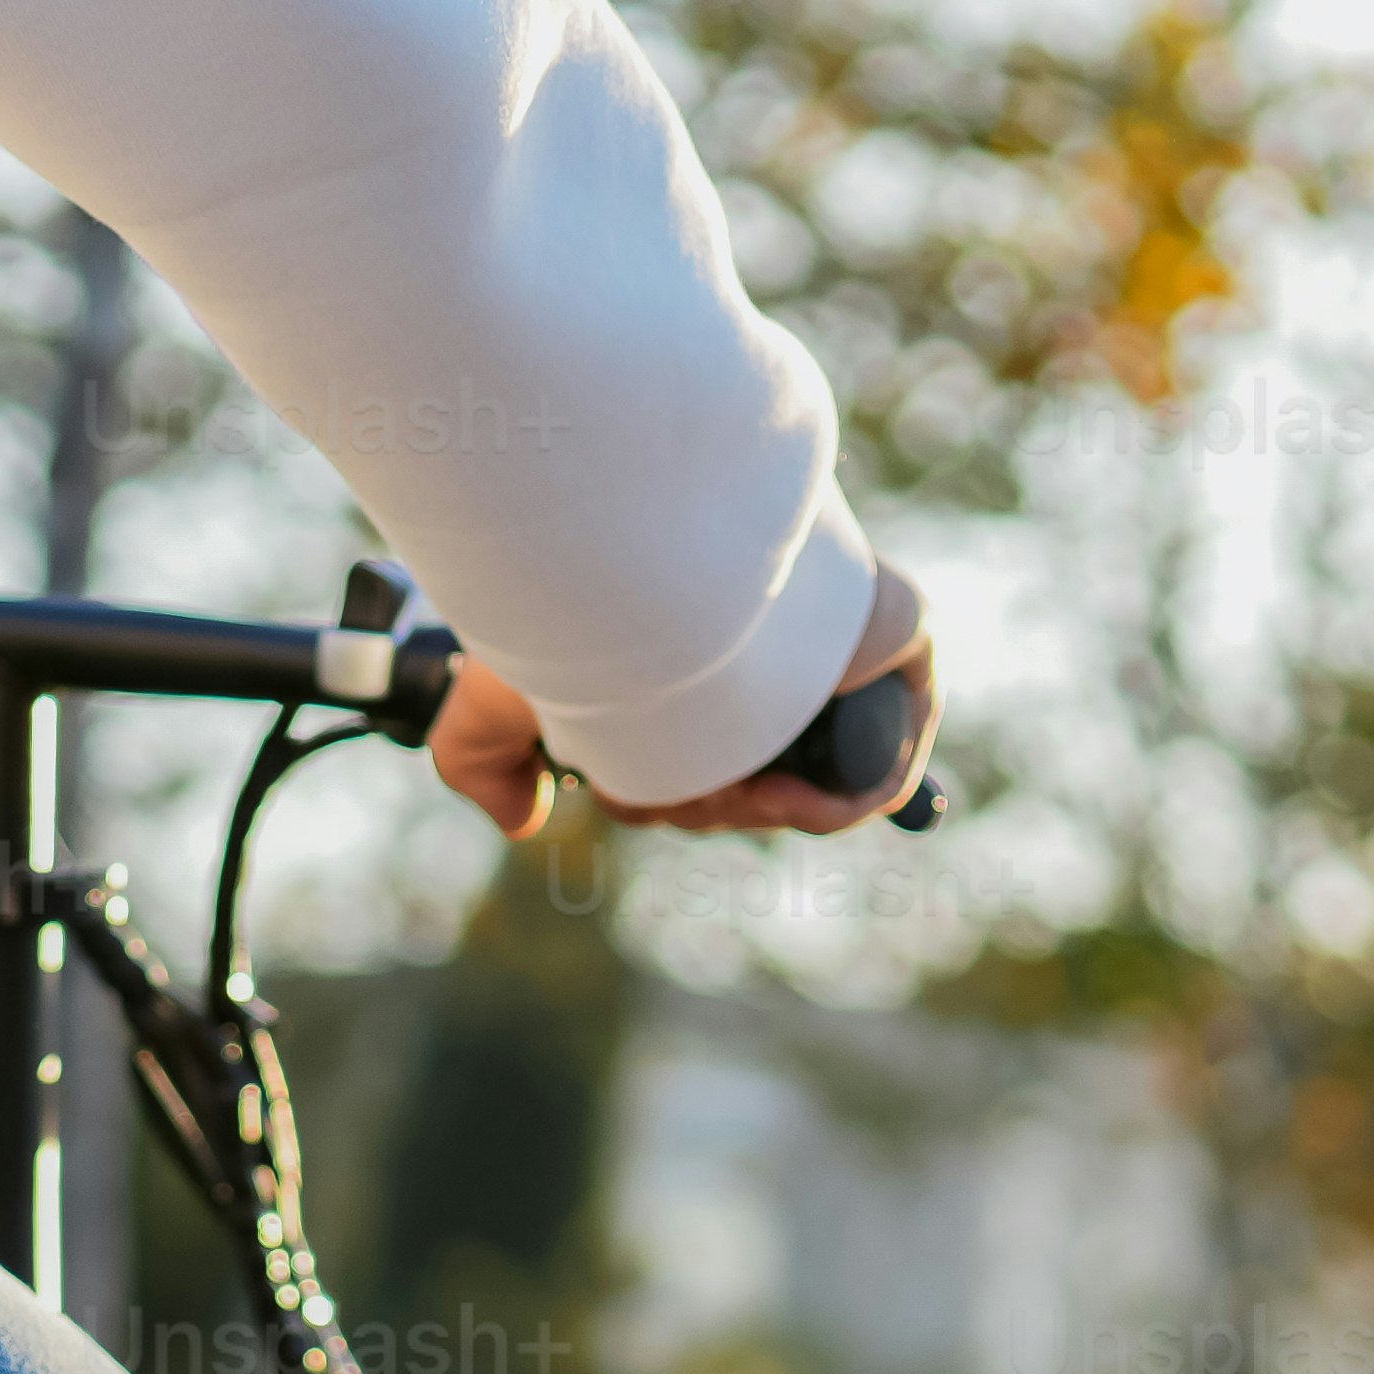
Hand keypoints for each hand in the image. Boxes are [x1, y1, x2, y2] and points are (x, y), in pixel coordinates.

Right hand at [430, 558, 934, 840]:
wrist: (637, 552)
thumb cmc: (559, 610)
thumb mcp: (491, 704)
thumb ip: (480, 764)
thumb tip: (523, 821)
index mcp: (683, 651)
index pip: (694, 757)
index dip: (661, 798)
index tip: (624, 786)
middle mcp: (758, 643)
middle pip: (752, 775)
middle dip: (708, 808)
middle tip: (675, 783)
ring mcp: (827, 641)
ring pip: (810, 775)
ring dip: (763, 809)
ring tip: (729, 786)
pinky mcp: (893, 638)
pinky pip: (883, 751)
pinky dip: (845, 794)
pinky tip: (800, 794)